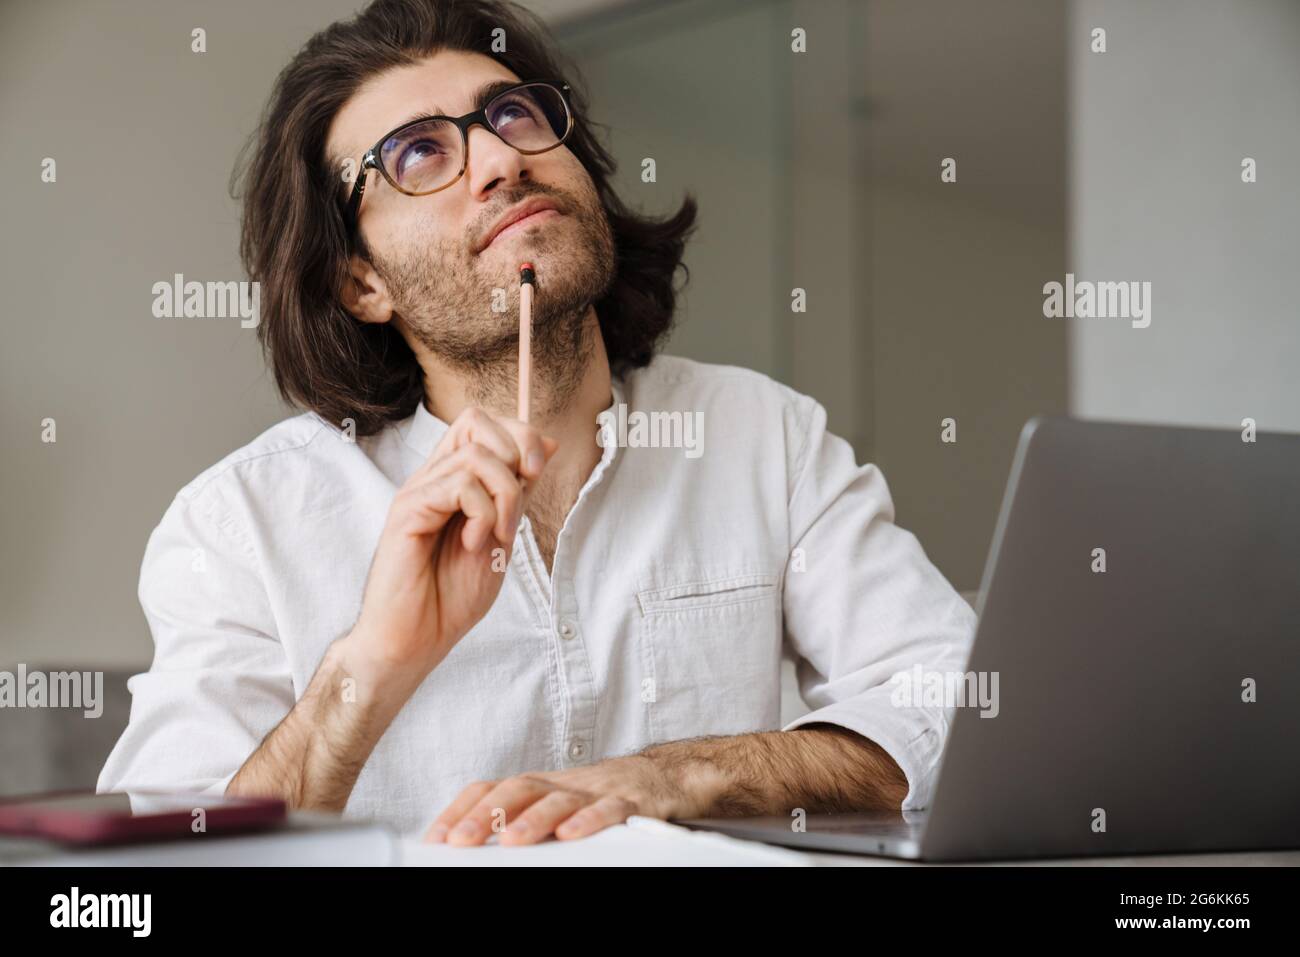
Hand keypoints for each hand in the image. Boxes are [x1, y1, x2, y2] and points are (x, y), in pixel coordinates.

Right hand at [344, 406, 556, 681]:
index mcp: (454, 481)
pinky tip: (471, 544)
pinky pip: (460, 485)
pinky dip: (481, 514)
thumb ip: (518, 492)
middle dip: (516, 449)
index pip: (486, 424)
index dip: (521, 435)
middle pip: (476, 420)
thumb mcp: (500, 536)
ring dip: (504, 495)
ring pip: (476, 455)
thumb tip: (548, 444)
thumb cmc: (450, 598)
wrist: (414, 640)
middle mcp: (433, 478)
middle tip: (522, 494)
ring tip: (494, 535)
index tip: (537, 472)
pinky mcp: (408, 510)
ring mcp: (418, 492)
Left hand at [423, 754, 698, 845]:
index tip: (436, 838)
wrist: (663, 777)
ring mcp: (595, 790)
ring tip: (511, 841)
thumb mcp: (558, 804)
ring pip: (559, 798)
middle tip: (460, 841)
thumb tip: (471, 842)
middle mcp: (562, 783)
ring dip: (531, 819)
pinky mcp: (630, 801)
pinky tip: (571, 835)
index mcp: (540, 785)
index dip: (461, 810)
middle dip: (485, 815)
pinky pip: (608, 808)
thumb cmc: (603, 795)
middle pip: (518, 788)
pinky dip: (588, 821)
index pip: (491, 787)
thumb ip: (522, 818)